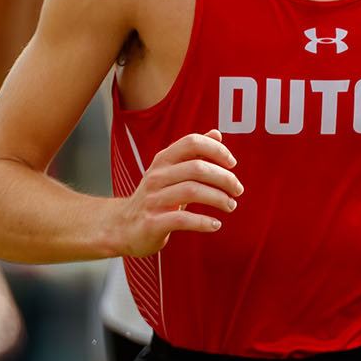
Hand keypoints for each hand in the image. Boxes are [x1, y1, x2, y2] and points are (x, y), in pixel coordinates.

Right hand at [115, 129, 242, 257]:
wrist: (122, 227)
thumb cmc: (155, 197)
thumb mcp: (171, 171)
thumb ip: (193, 154)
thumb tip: (217, 133)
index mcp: (163, 160)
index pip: (192, 142)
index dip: (216, 150)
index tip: (232, 164)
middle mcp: (156, 176)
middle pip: (197, 168)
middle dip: (224, 178)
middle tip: (238, 190)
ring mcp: (153, 199)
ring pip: (192, 191)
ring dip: (218, 199)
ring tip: (231, 206)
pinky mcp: (153, 222)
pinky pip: (182, 219)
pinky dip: (203, 222)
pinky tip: (215, 225)